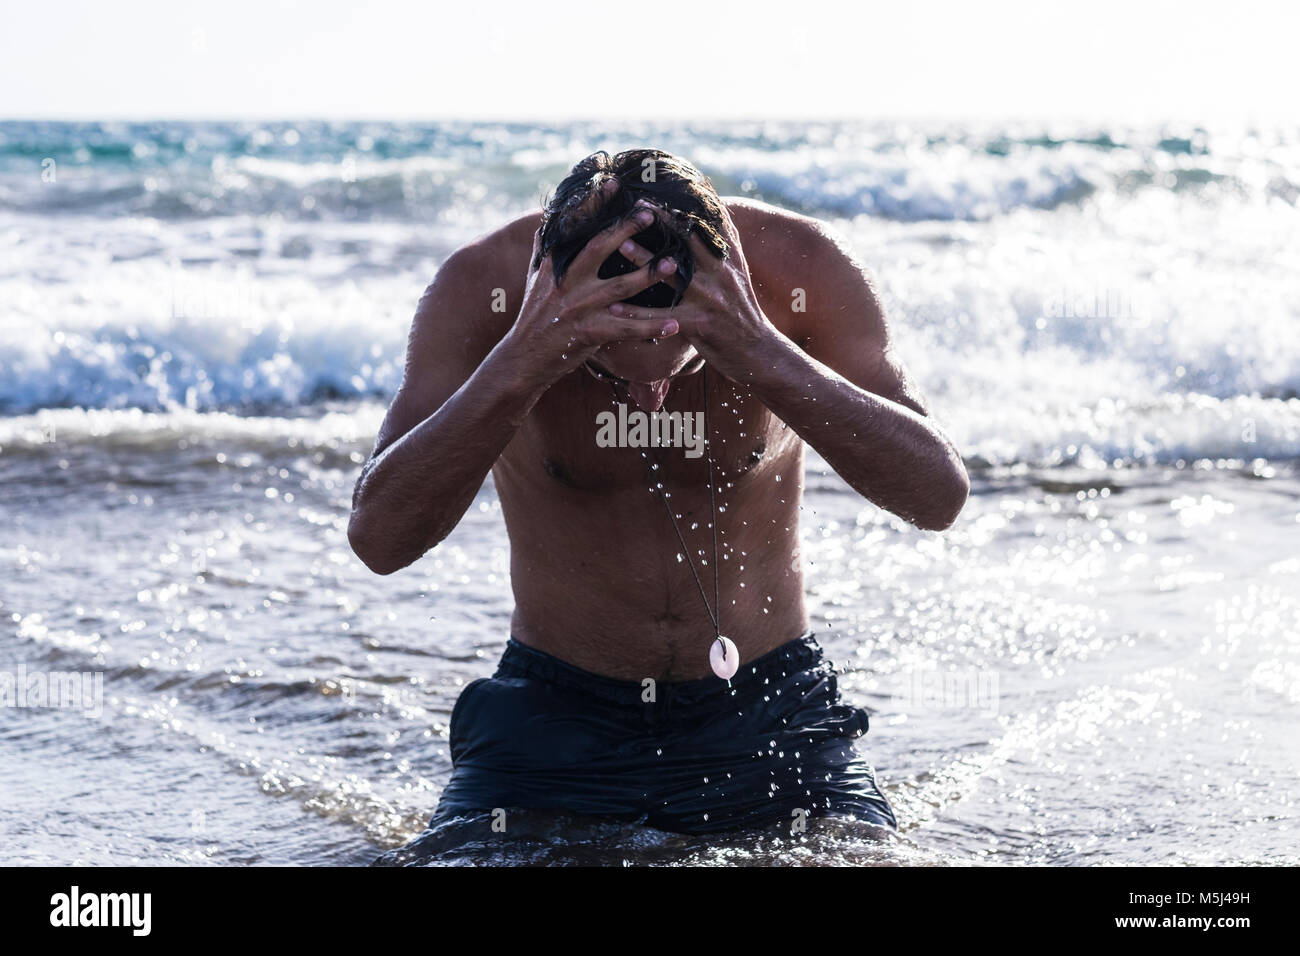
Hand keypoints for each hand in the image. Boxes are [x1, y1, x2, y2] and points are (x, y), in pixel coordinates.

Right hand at [507, 185, 682, 387]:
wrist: (523, 358)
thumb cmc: (534, 315)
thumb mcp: (535, 278)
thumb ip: (545, 247)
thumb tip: (548, 215)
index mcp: (554, 264)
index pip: (573, 227)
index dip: (593, 204)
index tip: (614, 183)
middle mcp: (565, 282)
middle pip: (599, 248)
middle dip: (627, 229)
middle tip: (652, 213)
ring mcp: (577, 307)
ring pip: (619, 288)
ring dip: (648, 275)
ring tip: (674, 264)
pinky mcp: (588, 333)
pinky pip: (627, 329)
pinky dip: (651, 327)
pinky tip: (674, 324)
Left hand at [604, 203, 779, 381]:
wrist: (758, 352)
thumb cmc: (742, 311)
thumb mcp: (737, 273)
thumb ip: (724, 244)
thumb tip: (715, 209)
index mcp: (728, 260)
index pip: (707, 225)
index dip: (684, 204)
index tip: (662, 186)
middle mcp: (720, 274)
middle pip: (687, 242)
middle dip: (661, 222)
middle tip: (635, 205)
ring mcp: (710, 299)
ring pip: (671, 274)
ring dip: (643, 259)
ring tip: (619, 243)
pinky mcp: (699, 324)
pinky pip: (660, 317)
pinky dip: (635, 312)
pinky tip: (613, 307)